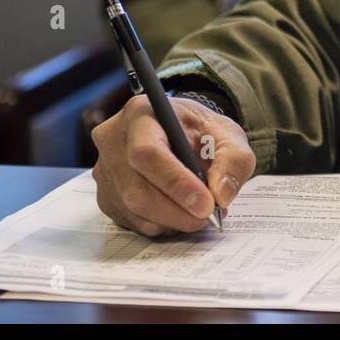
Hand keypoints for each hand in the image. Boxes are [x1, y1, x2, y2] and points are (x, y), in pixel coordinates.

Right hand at [92, 94, 255, 236]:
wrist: (182, 135)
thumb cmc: (200, 132)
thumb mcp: (228, 134)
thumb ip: (234, 160)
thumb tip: (222, 194)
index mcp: (140, 114)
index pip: (147, 152)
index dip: (176, 183)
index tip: (206, 204)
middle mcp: (112, 140)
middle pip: (136, 190)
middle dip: (178, 211)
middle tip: (208, 216)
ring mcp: (104, 171)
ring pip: (134, 211)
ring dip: (173, 221)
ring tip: (199, 210)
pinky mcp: (106, 197)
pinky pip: (132, 222)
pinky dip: (162, 225)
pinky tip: (180, 211)